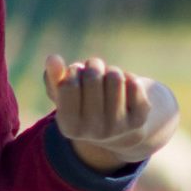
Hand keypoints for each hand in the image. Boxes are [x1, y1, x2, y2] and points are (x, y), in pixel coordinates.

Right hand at [48, 54, 178, 171]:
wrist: (119, 131)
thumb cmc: (85, 105)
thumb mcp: (65, 95)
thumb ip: (53, 78)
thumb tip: (52, 59)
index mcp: (69, 127)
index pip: (68, 85)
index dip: (74, 71)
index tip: (77, 74)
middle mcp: (94, 132)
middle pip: (93, 77)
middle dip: (94, 65)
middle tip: (95, 71)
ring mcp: (118, 127)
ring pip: (115, 77)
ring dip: (111, 70)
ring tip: (110, 78)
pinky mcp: (139, 120)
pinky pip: (134, 84)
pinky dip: (129, 78)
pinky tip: (125, 88)